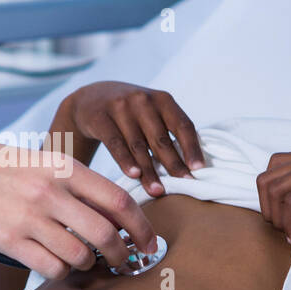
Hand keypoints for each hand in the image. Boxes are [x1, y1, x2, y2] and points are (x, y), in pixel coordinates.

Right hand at [0, 125, 156, 279]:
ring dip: (89, 266)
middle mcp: (49, 192)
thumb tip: (113, 217)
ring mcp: (29, 218)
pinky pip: (51, 268)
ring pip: (80, 257)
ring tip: (86, 263)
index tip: (148, 243)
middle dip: (122, 255)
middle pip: (106, 234)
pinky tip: (58, 266)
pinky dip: (62, 273)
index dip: (141, 226)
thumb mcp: (41, 162)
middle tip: (124, 263)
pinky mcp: (9, 241)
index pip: (118, 200)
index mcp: (62, 167)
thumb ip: (75, 184)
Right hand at [52, 82, 204, 196]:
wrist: (92, 98)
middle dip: (174, 165)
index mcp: (162, 100)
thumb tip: (191, 168)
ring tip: (158, 191)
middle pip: (161, 139)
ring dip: (149, 170)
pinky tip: (133, 175)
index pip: (183, 125)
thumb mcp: (152, 113)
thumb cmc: (131, 113)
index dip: (192, 148)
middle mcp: (142, 100)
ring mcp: (120, 107)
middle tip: (184, 186)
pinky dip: (125, 160)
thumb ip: (168, 132)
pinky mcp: (100, 117)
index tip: (199, 170)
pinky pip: (115, 143)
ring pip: (138, 145)